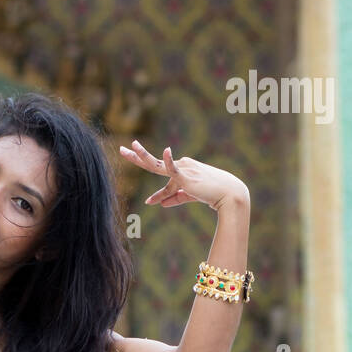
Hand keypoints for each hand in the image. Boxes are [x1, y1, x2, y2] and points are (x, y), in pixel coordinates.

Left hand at [119, 140, 248, 211]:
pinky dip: (169, 161)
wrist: (228, 194)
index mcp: (182, 169)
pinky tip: (166, 152)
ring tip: (132, 147)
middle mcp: (181, 165)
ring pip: (158, 164)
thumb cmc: (213, 194)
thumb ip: (175, 198)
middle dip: (137, 157)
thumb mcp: (190, 196)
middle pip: (154, 163)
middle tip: (122, 150)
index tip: (149, 203)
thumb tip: (159, 204)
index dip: (157, 194)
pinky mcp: (187, 176)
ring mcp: (183, 169)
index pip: (163, 177)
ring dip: (144, 156)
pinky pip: (174, 169)